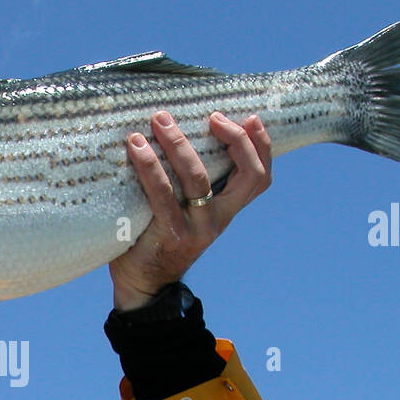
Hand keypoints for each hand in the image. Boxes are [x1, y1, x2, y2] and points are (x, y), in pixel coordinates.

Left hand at [109, 111, 271, 310]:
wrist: (142, 284)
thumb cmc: (158, 236)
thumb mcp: (185, 210)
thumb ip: (190, 183)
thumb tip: (179, 129)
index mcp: (226, 210)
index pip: (260, 178)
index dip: (262, 146)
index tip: (250, 118)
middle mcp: (219, 219)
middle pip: (248, 175)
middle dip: (235, 139)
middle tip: (212, 115)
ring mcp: (197, 228)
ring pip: (199, 177)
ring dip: (180, 143)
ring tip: (160, 120)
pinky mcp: (171, 233)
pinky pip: (161, 193)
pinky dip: (149, 165)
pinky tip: (137, 146)